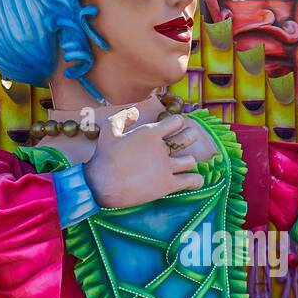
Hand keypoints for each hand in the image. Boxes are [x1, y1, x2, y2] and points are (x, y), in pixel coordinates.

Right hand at [83, 111, 203, 209]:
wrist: (101, 184)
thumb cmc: (104, 156)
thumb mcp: (109, 130)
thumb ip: (124, 117)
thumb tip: (136, 111)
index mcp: (150, 133)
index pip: (175, 121)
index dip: (177, 122)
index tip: (175, 126)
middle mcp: (162, 148)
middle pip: (188, 138)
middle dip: (190, 136)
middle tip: (190, 138)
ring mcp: (166, 167)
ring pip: (190, 161)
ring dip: (188, 161)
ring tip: (184, 163)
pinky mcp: (168, 185)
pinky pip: (192, 181)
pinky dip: (196, 181)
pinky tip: (194, 181)